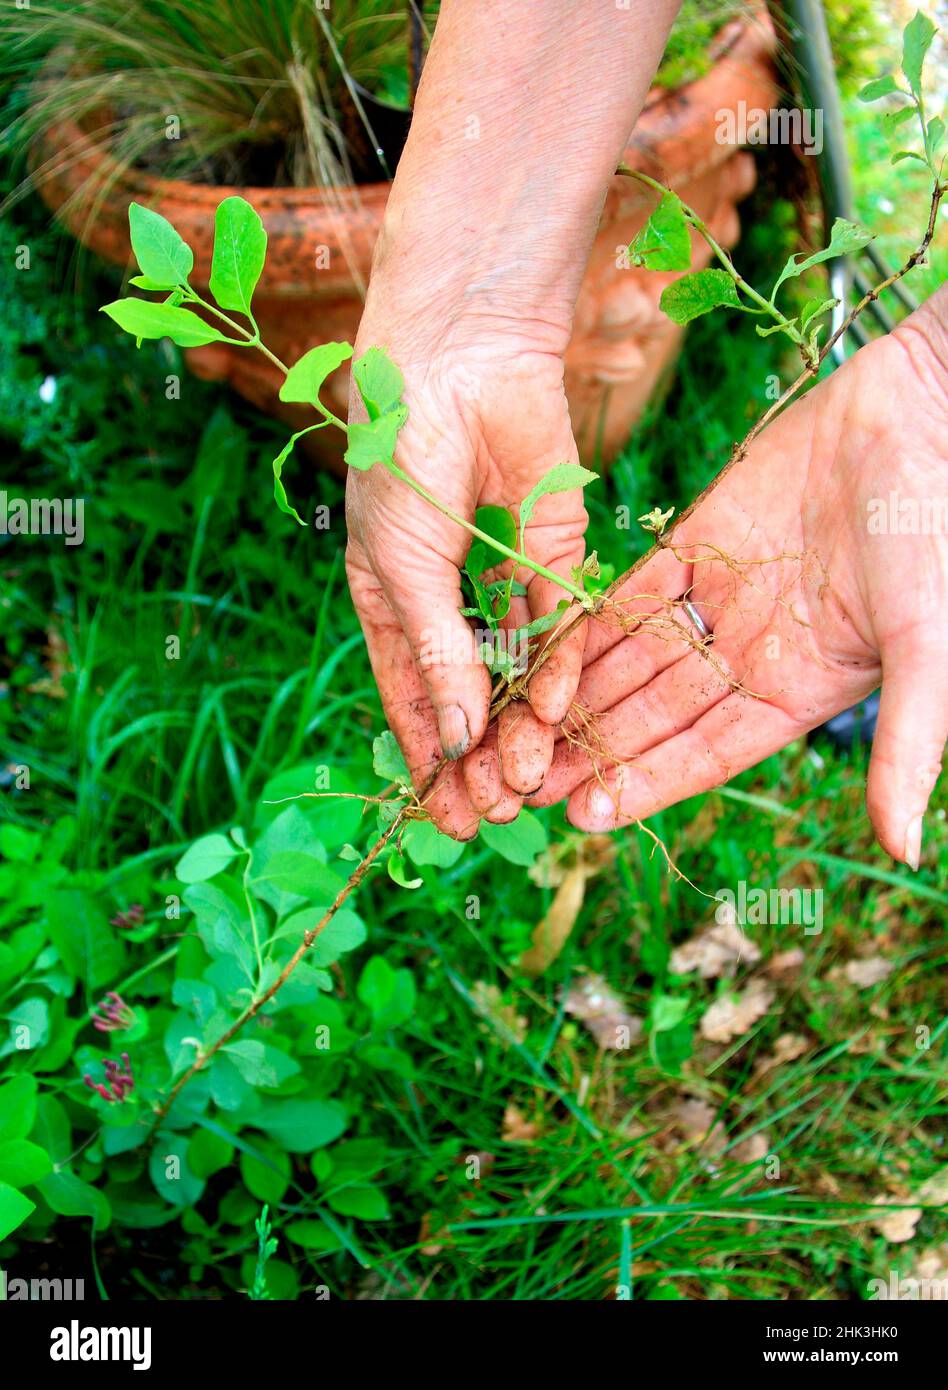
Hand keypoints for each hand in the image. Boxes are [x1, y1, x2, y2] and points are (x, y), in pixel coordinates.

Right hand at [346, 319, 587, 837]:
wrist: (461, 358)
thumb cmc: (401, 457)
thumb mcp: (402, 566)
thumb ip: (435, 651)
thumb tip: (455, 740)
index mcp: (391, 601)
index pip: (411, 696)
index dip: (425, 758)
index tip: (439, 818)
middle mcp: (451, 600)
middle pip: (467, 698)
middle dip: (476, 761)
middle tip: (489, 819)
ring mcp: (504, 580)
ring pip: (516, 675)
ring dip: (517, 731)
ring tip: (522, 786)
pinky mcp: (556, 555)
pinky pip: (558, 628)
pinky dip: (554, 673)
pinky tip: (550, 718)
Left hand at [531, 291, 947, 868]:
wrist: (922, 415)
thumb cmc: (937, 533)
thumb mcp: (929, 647)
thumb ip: (909, 743)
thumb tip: (905, 848)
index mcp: (797, 690)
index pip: (704, 752)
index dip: (645, 782)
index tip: (585, 816)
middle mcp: (749, 654)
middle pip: (651, 713)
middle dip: (588, 748)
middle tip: (517, 780)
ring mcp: (719, 597)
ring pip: (630, 658)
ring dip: (572, 694)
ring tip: (509, 727)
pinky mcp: (697, 539)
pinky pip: (631, 592)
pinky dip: (587, 622)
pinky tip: (535, 651)